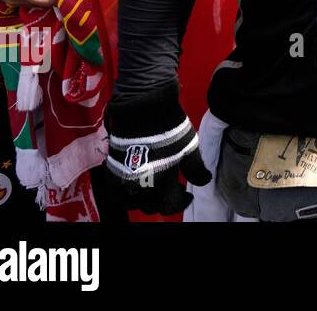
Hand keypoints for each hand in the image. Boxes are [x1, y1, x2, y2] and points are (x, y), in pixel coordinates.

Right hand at [106, 82, 210, 214]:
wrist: (144, 111)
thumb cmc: (170, 130)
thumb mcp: (189, 149)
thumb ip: (196, 170)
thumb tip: (204, 182)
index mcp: (160, 185)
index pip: (170, 206)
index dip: (181, 202)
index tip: (187, 194)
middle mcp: (139, 189)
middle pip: (151, 206)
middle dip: (163, 200)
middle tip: (172, 188)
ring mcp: (122, 181)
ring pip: (133, 202)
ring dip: (145, 199)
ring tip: (154, 186)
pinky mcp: (111, 172)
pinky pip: (117, 194)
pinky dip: (126, 194)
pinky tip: (137, 183)